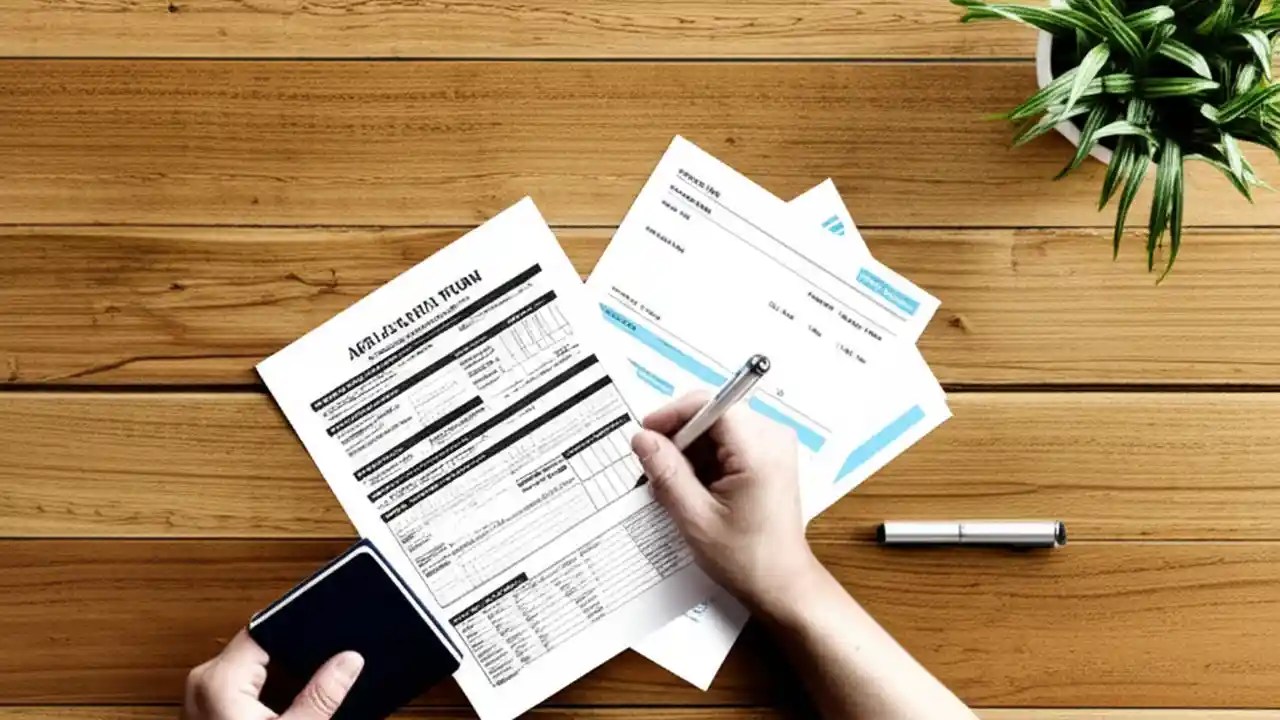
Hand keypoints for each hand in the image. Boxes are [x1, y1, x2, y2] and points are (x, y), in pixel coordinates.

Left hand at [183, 629, 363, 719]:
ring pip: (252, 668)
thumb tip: (349, 660)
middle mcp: (202, 684)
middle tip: (318, 678)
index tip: (326, 638)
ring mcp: (200, 699)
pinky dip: (264, 696)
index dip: (299, 630)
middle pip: (260, 649)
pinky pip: (241, 687)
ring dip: (279, 680)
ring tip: (295, 704)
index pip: (265, 628)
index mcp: (219, 680)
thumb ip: (323, 694)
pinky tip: (280, 715)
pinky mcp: (205, 712)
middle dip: (294, 660)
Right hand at [630, 391, 819, 614]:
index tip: (646, 433)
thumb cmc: (746, 559)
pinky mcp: (768, 457)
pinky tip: (694, 490)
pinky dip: (705, 460)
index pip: (711, 405)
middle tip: (655, 470)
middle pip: (713, 414)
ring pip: (717, 429)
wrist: (782, 584)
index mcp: (760, 451)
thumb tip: (642, 438)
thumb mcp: (696, 518)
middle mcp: (772, 438)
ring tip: (675, 488)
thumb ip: (667, 473)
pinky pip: (728, 442)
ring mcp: (773, 446)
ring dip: (690, 452)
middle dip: (679, 438)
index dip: (674, 414)